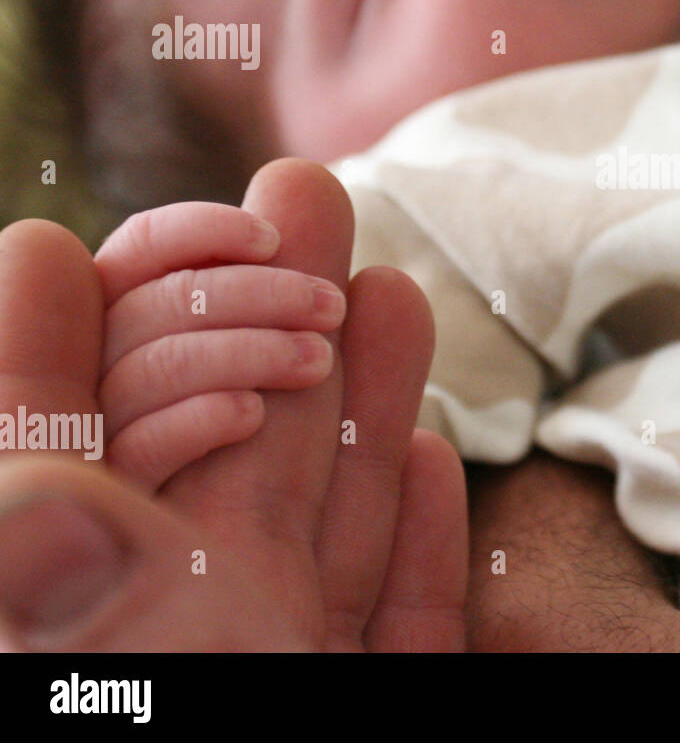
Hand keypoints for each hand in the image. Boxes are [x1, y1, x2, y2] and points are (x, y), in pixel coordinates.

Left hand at [0, 161, 466, 650]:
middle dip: (282, 316)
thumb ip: (28, 434)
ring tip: (391, 291)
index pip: (121, 425)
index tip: (235, 226)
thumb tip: (34, 262)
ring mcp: (286, 672)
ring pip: (329, 530)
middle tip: (314, 197)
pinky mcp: (376, 716)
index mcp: (91, 604)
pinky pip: (402, 626)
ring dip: (365, 404)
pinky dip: (419, 542)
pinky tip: (430, 460)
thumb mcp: (53, 598)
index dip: (169, 308)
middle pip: (242, 457)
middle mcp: (186, 641)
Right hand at [94, 202, 347, 490]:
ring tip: (319, 358)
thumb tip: (308, 182)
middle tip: (331, 305)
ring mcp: (101, 458)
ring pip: (140, 371)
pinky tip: (252, 415)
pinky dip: (190, 419)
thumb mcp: (326, 403)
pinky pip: (126, 453)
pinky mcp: (118, 515)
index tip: (270, 236)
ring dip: (238, 348)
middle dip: (243, 291)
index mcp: (143, 347)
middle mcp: (105, 394)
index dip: (193, 233)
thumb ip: (304, 306)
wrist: (292, 661)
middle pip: (142, 308)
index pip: (134, 261)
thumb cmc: (316, 505)